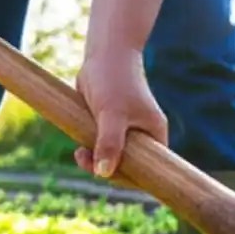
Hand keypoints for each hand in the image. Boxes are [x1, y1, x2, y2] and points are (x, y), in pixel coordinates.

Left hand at [74, 50, 167, 178]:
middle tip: (86, 161)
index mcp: (155, 135)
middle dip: (107, 170)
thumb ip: (110, 143)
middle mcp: (144, 136)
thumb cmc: (113, 80)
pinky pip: (103, 148)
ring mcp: (127, 132)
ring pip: (113, 159)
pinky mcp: (111, 126)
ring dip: (95, 161)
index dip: (130, 180)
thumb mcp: (112, 114)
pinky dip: (91, 151)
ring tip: (79, 153)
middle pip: (129, 168)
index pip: (150, 171)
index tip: (105, 175)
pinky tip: (79, 148)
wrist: (103, 53)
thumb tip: (104, 173)